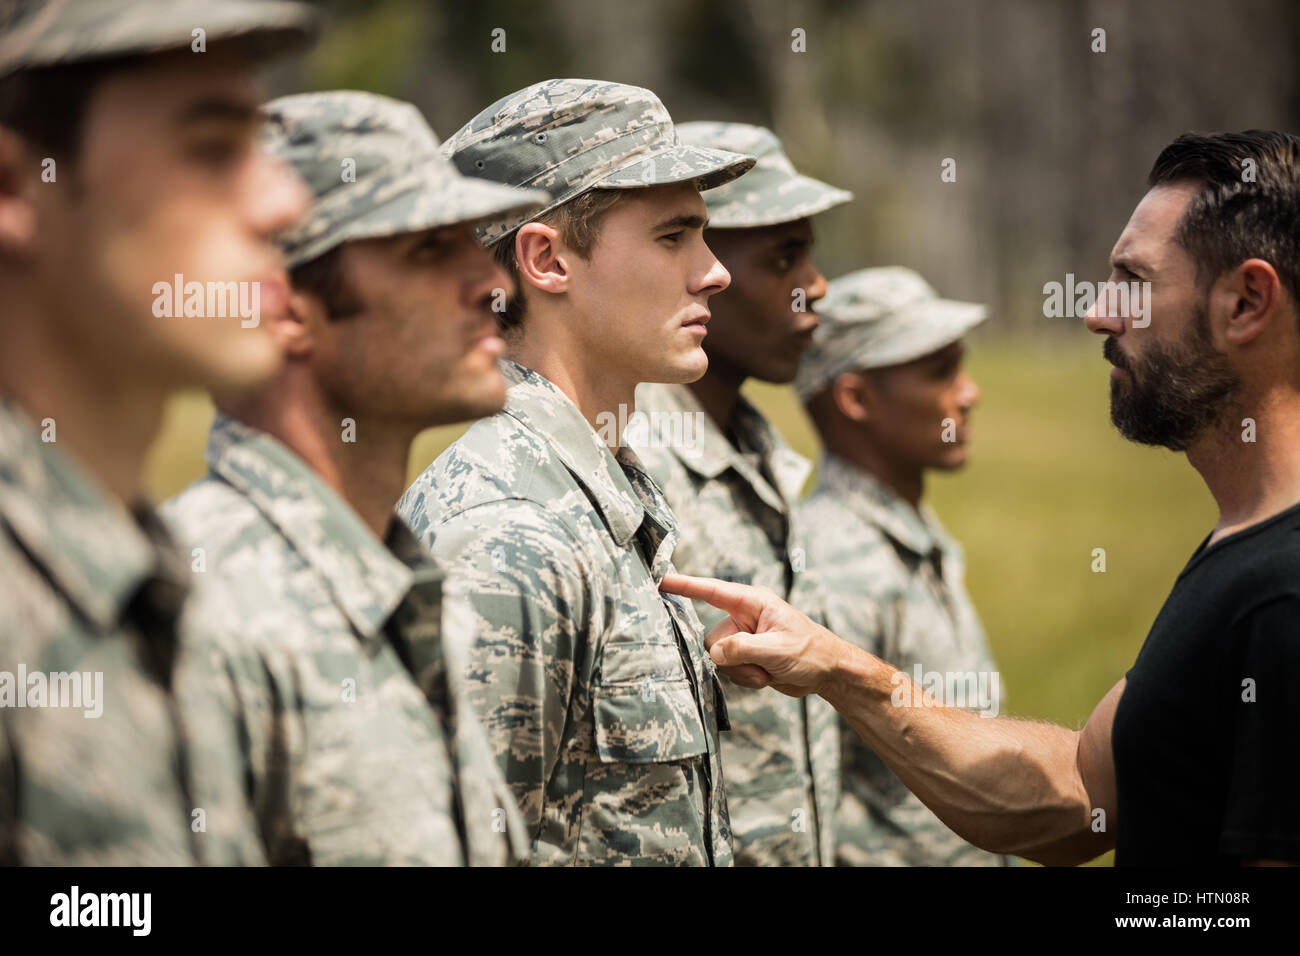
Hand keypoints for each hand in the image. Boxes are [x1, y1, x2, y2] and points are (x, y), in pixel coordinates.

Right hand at [660, 573, 849, 697]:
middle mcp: (744, 617)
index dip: (683, 585)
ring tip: (767, 671)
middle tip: (759, 665)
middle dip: (731, 658)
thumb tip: (714, 653)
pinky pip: (728, 669)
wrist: (828, 673)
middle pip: (711, 638)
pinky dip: (746, 678)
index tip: (659, 579)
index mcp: (752, 602)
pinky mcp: (745, 656)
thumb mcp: (777, 649)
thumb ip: (742, 649)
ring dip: (741, 671)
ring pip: (718, 658)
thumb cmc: (810, 652)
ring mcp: (744, 637)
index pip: (710, 591)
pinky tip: (766, 677)